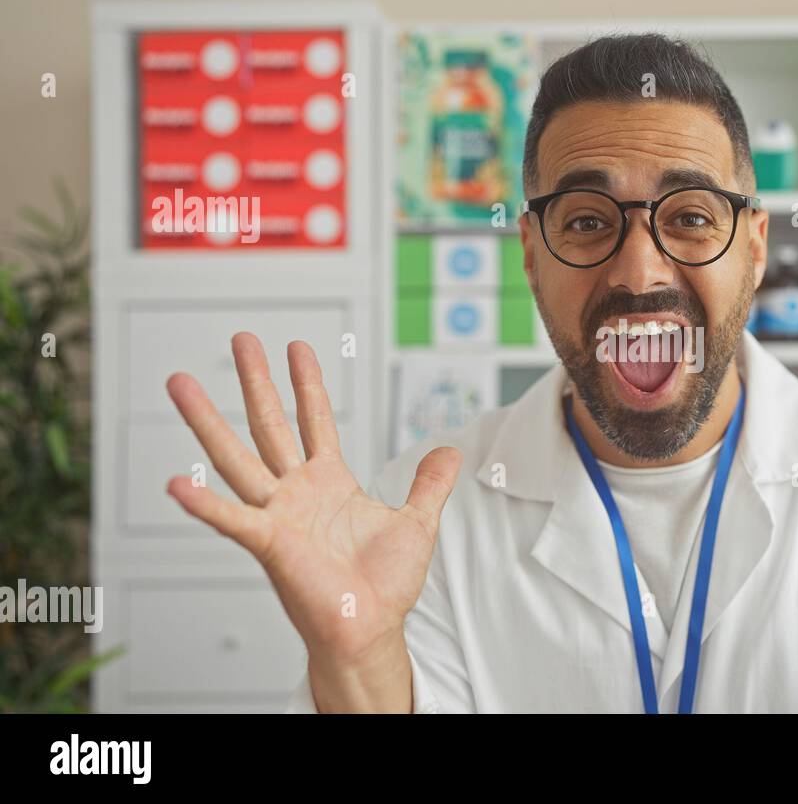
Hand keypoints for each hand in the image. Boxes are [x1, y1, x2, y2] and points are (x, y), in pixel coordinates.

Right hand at [165, 333, 460, 706]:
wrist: (371, 630)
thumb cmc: (385, 586)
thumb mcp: (418, 521)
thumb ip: (429, 484)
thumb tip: (450, 451)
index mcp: (329, 483)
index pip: (315, 420)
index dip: (307, 383)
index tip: (296, 346)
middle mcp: (297, 493)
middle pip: (269, 424)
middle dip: (255, 381)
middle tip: (239, 339)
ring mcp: (278, 515)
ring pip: (237, 457)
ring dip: (207, 422)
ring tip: (179, 384)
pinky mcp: (271, 544)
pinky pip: (233, 520)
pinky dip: (205, 505)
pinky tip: (176, 484)